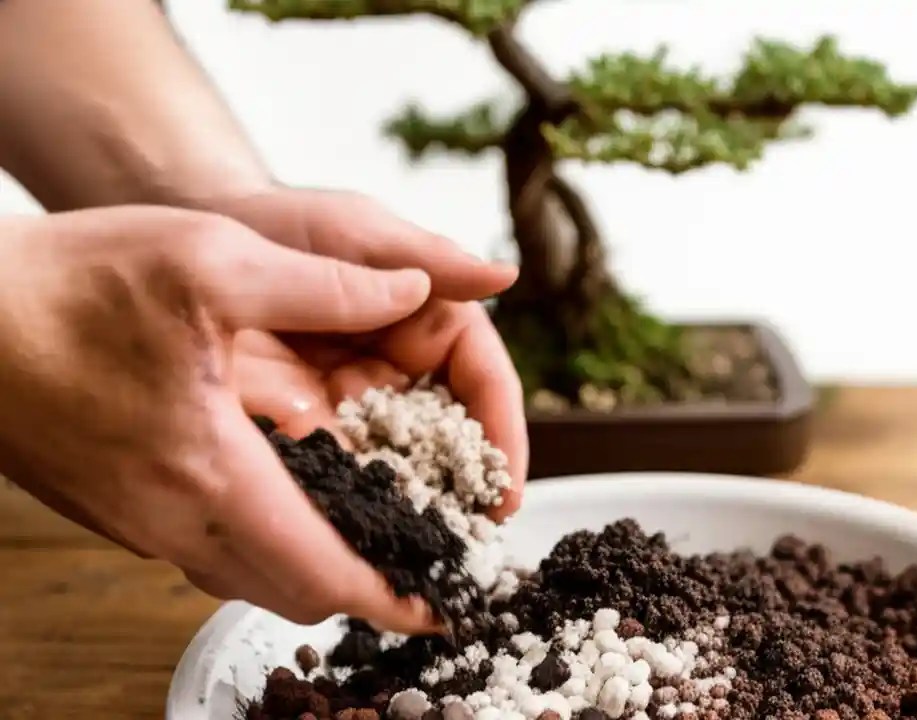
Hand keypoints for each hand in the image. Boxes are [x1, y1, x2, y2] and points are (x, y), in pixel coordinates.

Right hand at [0, 206, 437, 631]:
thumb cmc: (69, 284)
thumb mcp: (212, 260)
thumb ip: (327, 286)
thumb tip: (418, 291)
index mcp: (211, 474)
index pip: (322, 572)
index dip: (392, 597)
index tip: (441, 605)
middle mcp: (172, 519)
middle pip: (290, 590)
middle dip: (362, 585)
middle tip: (416, 557)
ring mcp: (136, 522)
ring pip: (245, 575)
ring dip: (312, 563)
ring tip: (368, 524)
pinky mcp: (114, 508)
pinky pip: (205, 549)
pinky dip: (261, 538)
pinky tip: (285, 487)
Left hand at [204, 186, 528, 517]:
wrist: (181, 241)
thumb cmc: (276, 222)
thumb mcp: (351, 230)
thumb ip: (424, 257)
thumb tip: (507, 276)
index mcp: (425, 322)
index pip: (480, 380)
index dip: (500, 432)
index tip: (504, 485)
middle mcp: (395, 372)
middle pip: (447, 438)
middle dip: (463, 491)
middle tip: (470, 543)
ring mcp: (347, 408)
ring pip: (395, 468)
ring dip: (411, 511)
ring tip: (418, 558)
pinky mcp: (298, 435)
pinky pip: (333, 479)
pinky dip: (346, 512)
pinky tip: (347, 548)